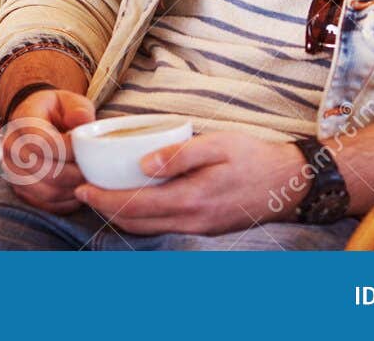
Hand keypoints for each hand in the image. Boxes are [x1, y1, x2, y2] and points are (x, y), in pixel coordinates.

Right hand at [0, 88, 95, 214]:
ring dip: (72, 190)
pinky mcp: (19, 188)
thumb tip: (83, 120)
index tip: (86, 149)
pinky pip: (44, 204)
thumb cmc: (55, 111)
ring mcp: (12, 170)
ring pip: (46, 192)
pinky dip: (65, 203)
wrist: (34, 119)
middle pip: (45, 172)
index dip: (68, 151)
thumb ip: (78, 109)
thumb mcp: (69, 101)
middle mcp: (11, 147)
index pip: (42, 143)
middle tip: (92, 170)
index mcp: (22, 121)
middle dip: (74, 174)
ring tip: (86, 180)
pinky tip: (77, 190)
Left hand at [73, 130, 309, 236]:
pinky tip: (135, 204)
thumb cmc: (253, 157)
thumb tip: (143, 163)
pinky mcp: (206, 228)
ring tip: (102, 197)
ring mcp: (199, 228)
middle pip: (136, 223)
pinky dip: (142, 220)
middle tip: (83, 192)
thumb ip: (179, 154)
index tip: (82, 187)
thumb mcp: (217, 145)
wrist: (291, 182)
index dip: (104, 199)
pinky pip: (164, 228)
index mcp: (191, 199)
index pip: (135, 205)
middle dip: (106, 209)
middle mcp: (192, 220)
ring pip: (149, 229)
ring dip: (121, 217)